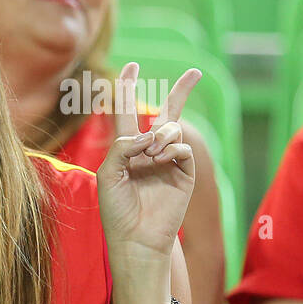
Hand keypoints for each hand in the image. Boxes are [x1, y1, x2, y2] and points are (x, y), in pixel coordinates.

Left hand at [97, 62, 199, 264]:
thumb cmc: (116, 209)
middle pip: (166, 113)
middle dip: (180, 92)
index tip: (132, 66)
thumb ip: (122, 147)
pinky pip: (180, 147)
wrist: (137, 237)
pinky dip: (169, 148)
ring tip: (151, 154)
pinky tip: (160, 159)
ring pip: (171, 128)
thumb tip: (149, 133)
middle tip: (195, 72)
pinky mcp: (184, 171)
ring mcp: (169, 160)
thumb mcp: (108, 173)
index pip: (127, 112)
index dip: (128, 89)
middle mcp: (149, 151)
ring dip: (159, 135)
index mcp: (126, 149)